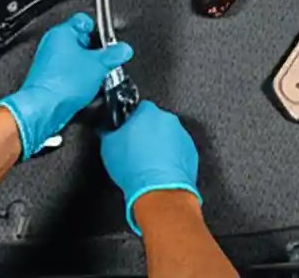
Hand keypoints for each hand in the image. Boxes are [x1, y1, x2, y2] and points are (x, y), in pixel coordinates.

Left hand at [0, 12, 132, 160]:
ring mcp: (50, 62)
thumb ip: (114, 55)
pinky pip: (70, 74)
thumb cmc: (62, 83)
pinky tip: (87, 88)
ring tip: (97, 78)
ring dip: (89, 68)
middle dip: (97, 53)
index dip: (100, 30)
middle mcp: (53, 44)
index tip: (109, 41)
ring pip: (77, 60)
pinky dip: (80, 80)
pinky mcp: (50, 78)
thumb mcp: (99, 65)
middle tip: (105, 62)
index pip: (84, 20)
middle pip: (82, 41)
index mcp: (62, 33)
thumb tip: (124, 50)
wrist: (44, 108)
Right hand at [100, 100, 200, 233]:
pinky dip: (171, 158)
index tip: (127, 131)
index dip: (131, 121)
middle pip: (155, 121)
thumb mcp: (108, 146)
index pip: (139, 108)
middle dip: (147, 132)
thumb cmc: (135, 168)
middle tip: (136, 148)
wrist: (158, 190)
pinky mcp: (191, 153)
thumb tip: (106, 129)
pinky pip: (178, 151)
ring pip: (168, 136)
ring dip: (160, 145)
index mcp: (148, 112)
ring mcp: (182, 136)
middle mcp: (168, 120)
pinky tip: (159, 170)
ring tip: (147, 163)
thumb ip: (108, 131)